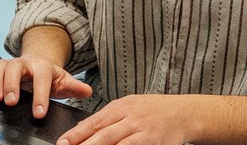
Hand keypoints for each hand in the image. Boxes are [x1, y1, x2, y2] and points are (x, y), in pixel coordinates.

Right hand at [0, 56, 91, 119]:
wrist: (36, 65)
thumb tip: (87, 90)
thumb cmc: (49, 77)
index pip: (41, 79)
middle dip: (12, 84)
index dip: (40, 95)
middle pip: (16, 68)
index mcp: (42, 66)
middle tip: (11, 101)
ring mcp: (10, 65)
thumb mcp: (63, 81)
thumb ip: (74, 86)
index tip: (39, 112)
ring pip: (0, 68)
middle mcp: (24, 63)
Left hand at [55, 94, 212, 144]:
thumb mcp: (130, 106)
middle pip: (103, 135)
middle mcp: (131, 118)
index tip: (62, 142)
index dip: (77, 133)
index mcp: (122, 106)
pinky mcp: (151, 143)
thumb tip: (82, 129)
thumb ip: (108, 118)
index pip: (94, 121)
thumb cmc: (154, 110)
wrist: (184, 113)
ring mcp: (142, 132)